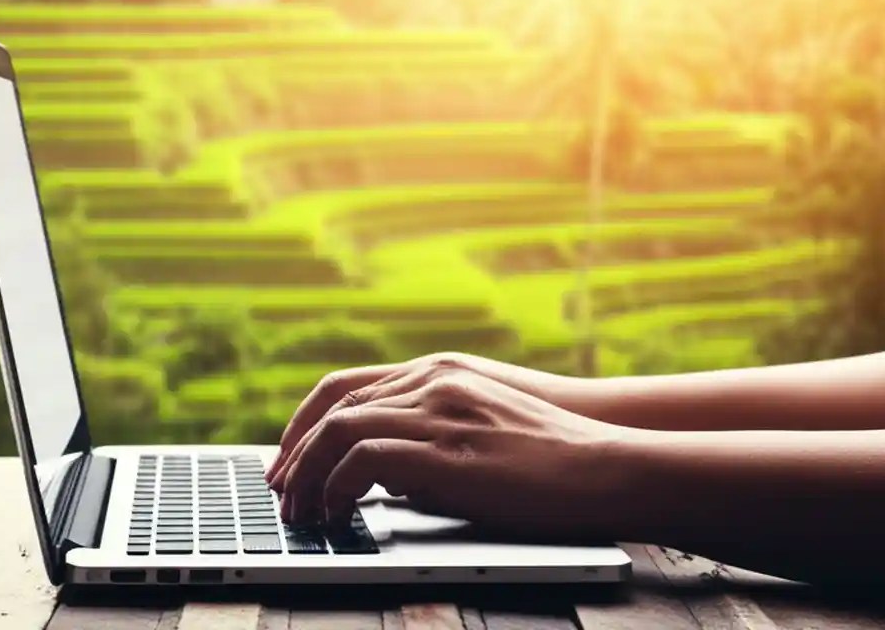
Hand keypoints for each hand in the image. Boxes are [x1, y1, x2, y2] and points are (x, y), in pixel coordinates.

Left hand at [266, 353, 582, 486]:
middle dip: (296, 454)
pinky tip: (338, 511)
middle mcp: (430, 383)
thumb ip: (430, 437)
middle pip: (333, 408)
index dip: (304, 424)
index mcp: (437, 373)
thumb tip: (386, 476)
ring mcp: (438, 412)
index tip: (288, 459)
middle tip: (280, 492)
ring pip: (339, 431)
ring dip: (309, 474)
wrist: (604, 462)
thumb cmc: (549, 455)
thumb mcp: (481, 427)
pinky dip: (338, 486)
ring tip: (301, 510)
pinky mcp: (446, 450)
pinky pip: (364, 461)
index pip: (343, 388)